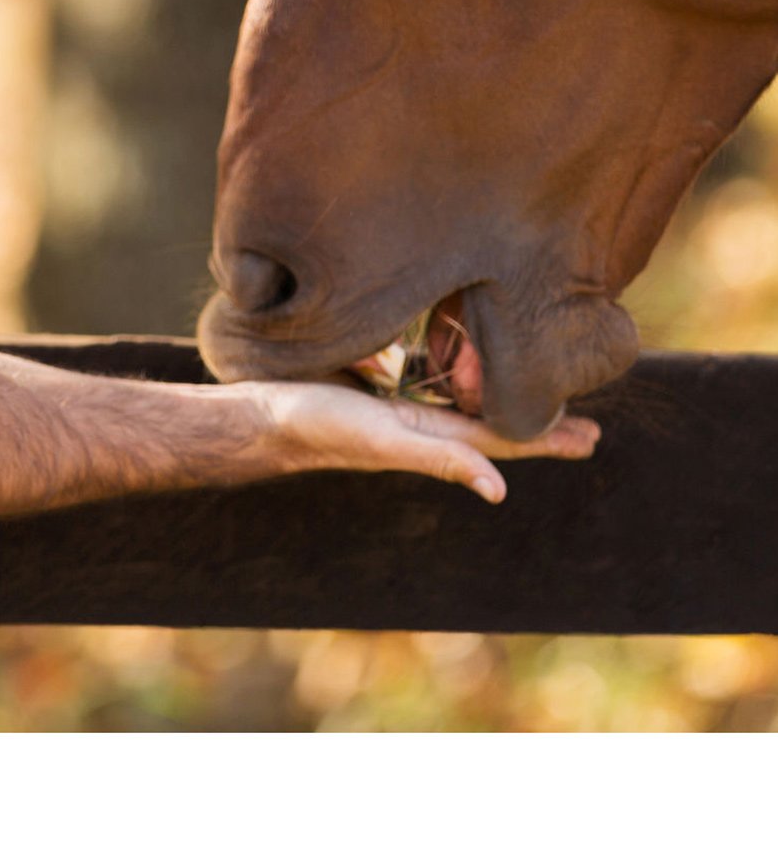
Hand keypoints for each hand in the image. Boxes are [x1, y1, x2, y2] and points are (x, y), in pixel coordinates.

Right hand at [247, 381, 600, 502]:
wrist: (261, 413)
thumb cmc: (322, 426)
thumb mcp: (384, 441)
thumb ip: (439, 459)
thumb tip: (499, 489)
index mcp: (429, 435)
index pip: (501, 438)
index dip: (546, 438)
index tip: (593, 437)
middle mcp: (420, 421)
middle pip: (491, 422)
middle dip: (537, 423)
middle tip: (586, 423)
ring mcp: (397, 404)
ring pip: (461, 400)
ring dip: (500, 398)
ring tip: (534, 392)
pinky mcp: (374, 382)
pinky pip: (424, 377)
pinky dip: (454, 374)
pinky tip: (459, 364)